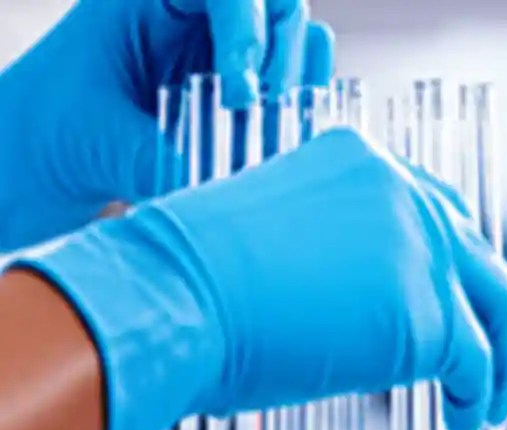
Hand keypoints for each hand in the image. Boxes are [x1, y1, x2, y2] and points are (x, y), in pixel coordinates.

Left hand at [0, 0, 333, 245]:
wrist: (51, 156)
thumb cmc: (61, 134)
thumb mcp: (108, 144)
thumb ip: (166, 161)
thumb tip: (228, 186)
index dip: (245, 28)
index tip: (239, 90)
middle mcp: (198, 13)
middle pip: (276, 4)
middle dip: (282, 54)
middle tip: (266, 107)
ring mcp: (228, 45)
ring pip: (297, 35)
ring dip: (302, 77)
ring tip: (283, 122)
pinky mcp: (251, 83)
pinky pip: (300, 78)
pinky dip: (308, 104)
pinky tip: (290, 136)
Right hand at [13, 127, 506, 429]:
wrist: (172, 298)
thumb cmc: (191, 283)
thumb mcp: (276, 239)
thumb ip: (336, 254)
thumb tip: (363, 311)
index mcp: (364, 162)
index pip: (438, 208)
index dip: (453, 262)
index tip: (458, 303)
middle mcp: (405, 195)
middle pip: (477, 256)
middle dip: (489, 313)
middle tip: (485, 363)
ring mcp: (422, 252)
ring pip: (492, 309)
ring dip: (495, 363)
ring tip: (482, 410)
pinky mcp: (427, 314)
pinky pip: (473, 362)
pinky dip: (475, 398)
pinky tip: (461, 426)